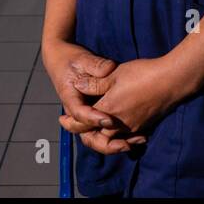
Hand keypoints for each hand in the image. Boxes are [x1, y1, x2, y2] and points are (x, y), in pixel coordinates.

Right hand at [43, 40, 139, 154]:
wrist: (62, 61)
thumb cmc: (71, 59)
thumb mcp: (82, 59)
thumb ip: (95, 65)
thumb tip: (109, 69)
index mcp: (71, 99)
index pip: (80, 114)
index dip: (94, 119)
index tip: (109, 120)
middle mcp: (78, 112)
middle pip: (88, 135)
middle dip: (106, 143)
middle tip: (126, 144)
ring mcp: (88, 115)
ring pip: (98, 137)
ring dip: (116, 143)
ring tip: (138, 140)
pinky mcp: (97, 114)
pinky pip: (106, 131)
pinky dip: (121, 136)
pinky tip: (141, 134)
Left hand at [74, 56, 185, 137]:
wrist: (172, 81)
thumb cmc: (142, 74)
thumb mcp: (114, 74)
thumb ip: (94, 83)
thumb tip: (76, 85)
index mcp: (107, 110)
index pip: (83, 123)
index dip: (71, 123)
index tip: (62, 120)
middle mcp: (118, 124)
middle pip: (96, 136)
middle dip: (85, 132)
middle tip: (77, 126)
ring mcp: (133, 127)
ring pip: (112, 138)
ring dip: (102, 134)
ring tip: (96, 126)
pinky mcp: (144, 126)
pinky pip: (126, 136)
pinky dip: (118, 135)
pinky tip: (117, 125)